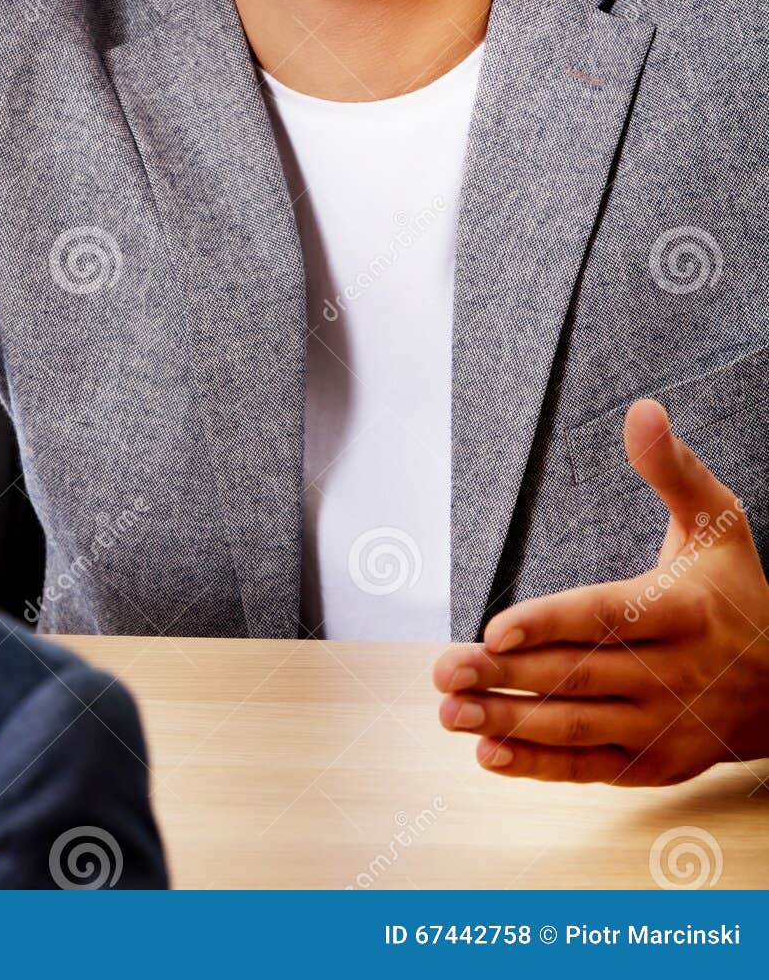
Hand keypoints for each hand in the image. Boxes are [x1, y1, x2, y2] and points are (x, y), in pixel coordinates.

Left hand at [433, 397, 768, 783]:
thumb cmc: (735, 591)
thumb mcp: (716, 522)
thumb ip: (672, 468)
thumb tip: (640, 410)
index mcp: (684, 612)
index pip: (606, 618)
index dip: (549, 623)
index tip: (494, 628)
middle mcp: (673, 675)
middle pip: (578, 675)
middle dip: (506, 675)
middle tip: (444, 669)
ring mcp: (662, 727)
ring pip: (575, 726)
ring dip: (508, 722)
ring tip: (449, 711)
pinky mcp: (652, 764)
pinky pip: (588, 768)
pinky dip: (538, 767)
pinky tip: (488, 753)